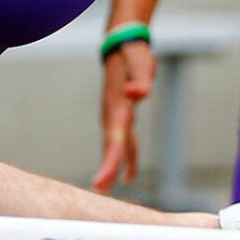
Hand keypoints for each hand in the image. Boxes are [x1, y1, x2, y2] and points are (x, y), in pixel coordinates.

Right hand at [93, 41, 155, 191]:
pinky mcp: (121, 116)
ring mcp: (114, 117)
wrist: (121, 45)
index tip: (101, 184)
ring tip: (106, 191)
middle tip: (99, 194)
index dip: (109, 163)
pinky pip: (122, 143)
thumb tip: (137, 94)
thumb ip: (141, 80)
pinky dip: (125, 158)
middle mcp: (112, 116)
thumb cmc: (133, 55)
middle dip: (106, 171)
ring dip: (111, 168)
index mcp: (117, 108)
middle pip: (110, 149)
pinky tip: (130, 173)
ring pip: (113, 148)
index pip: (113, 141)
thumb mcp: (140, 64)